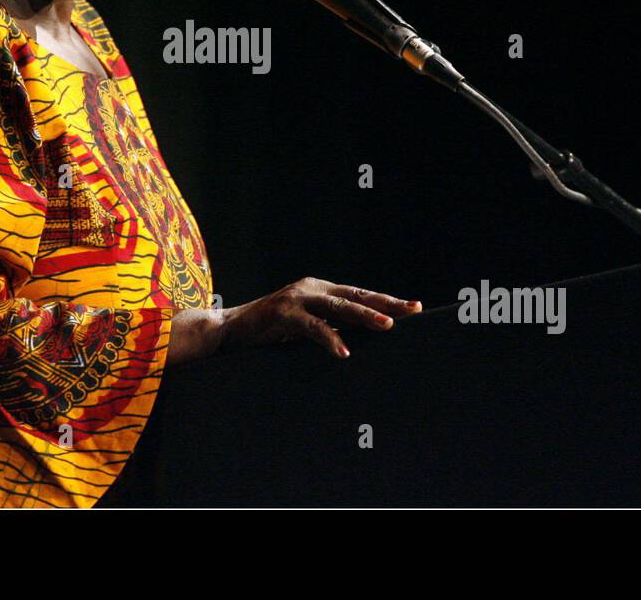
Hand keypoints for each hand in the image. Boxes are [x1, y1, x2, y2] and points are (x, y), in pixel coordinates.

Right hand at [218, 278, 420, 358]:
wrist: (227, 330)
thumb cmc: (268, 332)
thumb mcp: (304, 326)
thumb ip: (327, 325)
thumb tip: (360, 340)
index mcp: (318, 289)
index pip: (359, 294)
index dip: (386, 300)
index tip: (413, 307)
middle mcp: (310, 288)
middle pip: (355, 296)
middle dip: (385, 304)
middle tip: (411, 311)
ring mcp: (296, 298)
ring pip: (338, 307)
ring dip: (364, 316)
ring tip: (387, 326)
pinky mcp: (282, 314)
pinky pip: (312, 327)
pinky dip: (329, 338)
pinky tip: (344, 351)